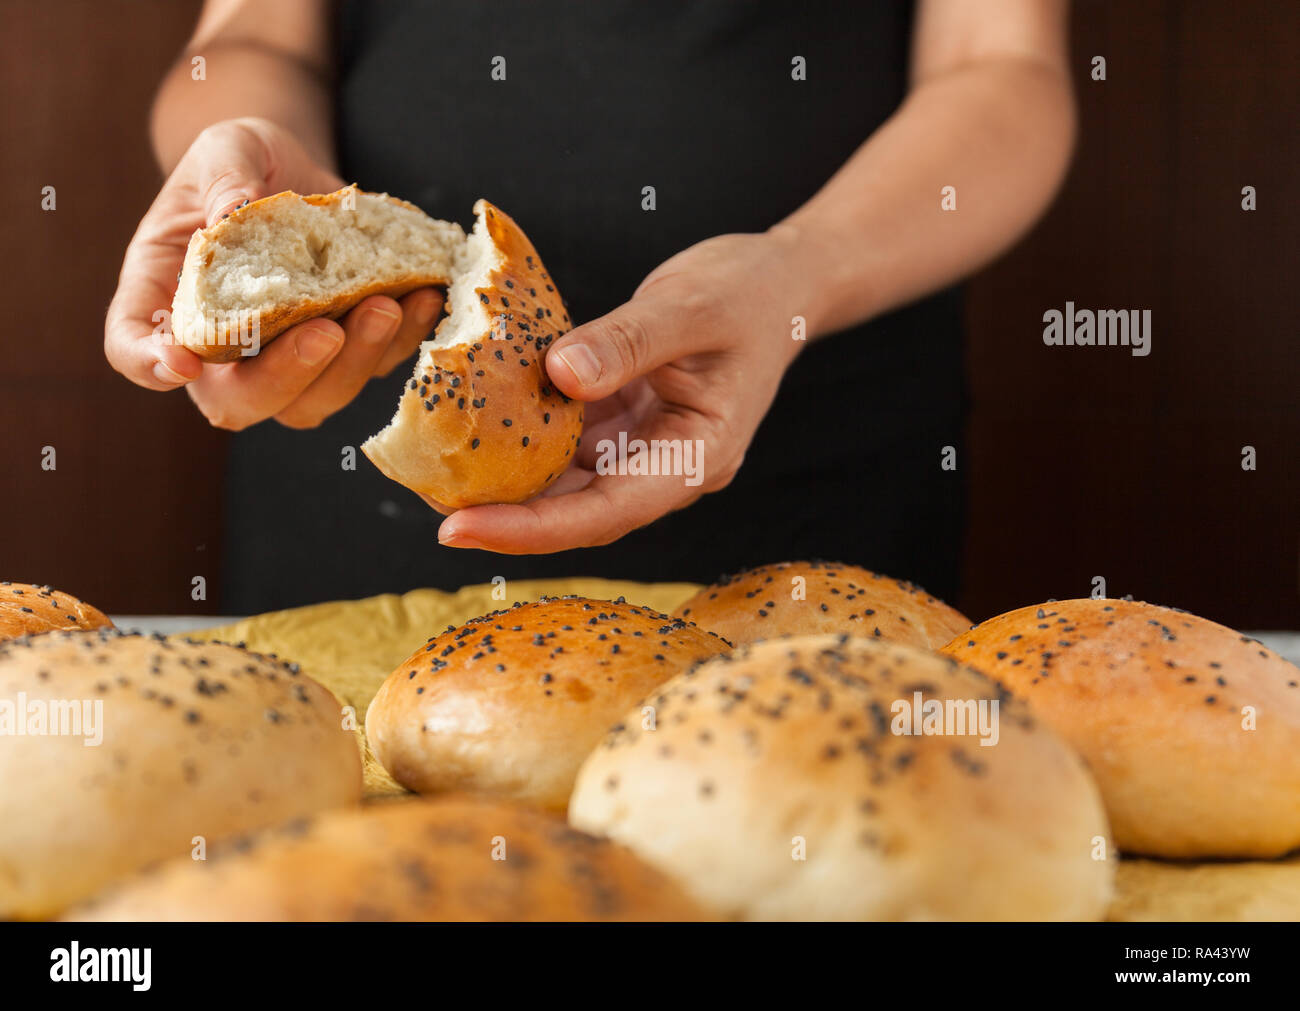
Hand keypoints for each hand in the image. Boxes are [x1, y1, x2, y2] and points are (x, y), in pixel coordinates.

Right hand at [104, 116, 443, 429]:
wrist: (295, 171)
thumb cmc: (243, 162)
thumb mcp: (227, 148)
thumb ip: (225, 177)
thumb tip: (235, 212)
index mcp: (164, 295)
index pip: (131, 346)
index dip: (149, 364)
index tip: (182, 362)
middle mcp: (221, 346)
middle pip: (237, 401)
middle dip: (284, 377)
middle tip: (326, 332)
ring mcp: (285, 358)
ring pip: (313, 401)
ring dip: (354, 365)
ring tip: (386, 307)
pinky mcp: (344, 352)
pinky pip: (373, 368)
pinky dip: (402, 341)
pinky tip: (424, 297)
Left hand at [435, 230, 812, 552]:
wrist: (782, 280)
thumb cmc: (750, 293)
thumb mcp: (691, 307)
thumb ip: (627, 342)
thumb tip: (558, 375)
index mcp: (696, 458)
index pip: (604, 512)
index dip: (530, 529)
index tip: (460, 529)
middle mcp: (666, 466)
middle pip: (578, 512)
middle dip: (506, 516)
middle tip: (431, 503)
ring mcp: (645, 448)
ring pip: (568, 482)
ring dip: (508, 481)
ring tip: (438, 469)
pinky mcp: (626, 421)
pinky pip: (568, 439)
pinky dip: (523, 433)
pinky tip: (476, 421)